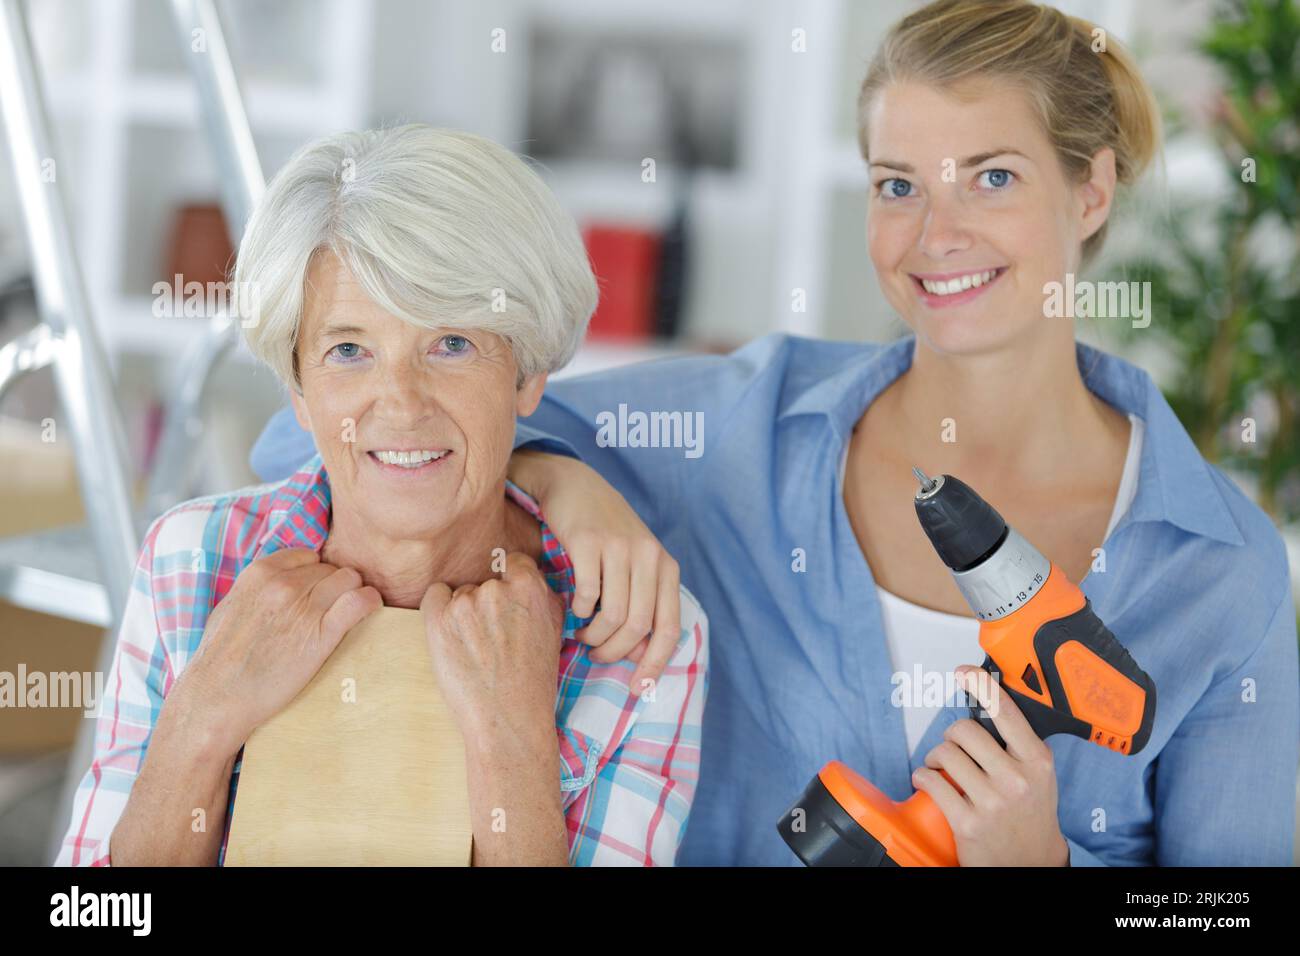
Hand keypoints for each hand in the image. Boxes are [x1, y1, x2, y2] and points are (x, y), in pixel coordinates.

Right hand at [181, 547, 382, 752]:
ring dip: (353, 593)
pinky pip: (359, 602)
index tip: (317, 591)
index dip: (316, 574)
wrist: (217, 698)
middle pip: (331, 569)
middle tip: (332, 610)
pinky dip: (370, 602)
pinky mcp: (321, 634)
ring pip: (349, 580)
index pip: (308, 557)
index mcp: (259, 574)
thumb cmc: (219, 659)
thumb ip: (257, 589)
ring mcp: (304, 608)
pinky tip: (370, 609)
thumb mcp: (231, 608)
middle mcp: (283, 585)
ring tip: (350, 612)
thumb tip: (278, 582)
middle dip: (335, 586)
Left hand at [420, 552, 565, 739]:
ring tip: (476, 650)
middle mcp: (497, 589)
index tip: (506, 606)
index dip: (509, 584)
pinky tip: (452, 639)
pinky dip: (439, 612)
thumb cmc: (534, 680)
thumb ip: (541, 595)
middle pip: (484, 582)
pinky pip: (434, 597)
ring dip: (464, 614)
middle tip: (492, 638)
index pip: (513, 563)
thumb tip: (526, 574)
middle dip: (487, 604)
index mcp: (529, 587)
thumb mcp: (554, 630)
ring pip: (460, 594)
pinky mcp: (439, 620)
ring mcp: (466, 603)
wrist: (509, 719)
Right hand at [509, 450, 681, 692]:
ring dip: (593, 635)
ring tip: (582, 634)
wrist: (574, 484)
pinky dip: (577, 610)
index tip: (636, 689)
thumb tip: (637, 655)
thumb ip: (641, 604)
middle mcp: (649, 556)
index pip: (669, 627)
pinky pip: (587, 594)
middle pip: (638, 627)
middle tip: (596, 655)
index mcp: (666, 566)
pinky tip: (572, 606)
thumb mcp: (633, 565)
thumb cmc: (604, 534)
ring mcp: (620, 547)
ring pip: (612, 615)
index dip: (654, 663)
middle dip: (614, 652)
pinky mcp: (588, 541)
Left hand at [911, 664, 1069, 865]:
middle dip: (951, 736)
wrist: (1032, 862)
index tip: (964, 673)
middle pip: (964, 731)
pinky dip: (922, 778)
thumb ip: (1018, 743)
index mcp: (1037, 761)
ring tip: (940, 768)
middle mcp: (1016, 780)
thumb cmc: (1031, 813)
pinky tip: (928, 782)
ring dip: (934, 758)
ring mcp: (992, 802)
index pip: (1007, 712)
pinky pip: (931, 782)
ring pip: (945, 755)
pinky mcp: (968, 822)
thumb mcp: (1037, 774)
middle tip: (952, 747)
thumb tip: (988, 702)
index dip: (981, 685)